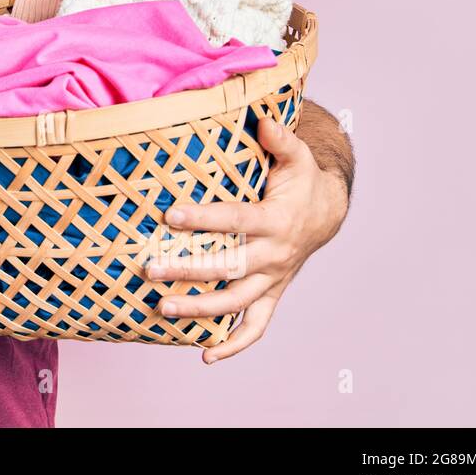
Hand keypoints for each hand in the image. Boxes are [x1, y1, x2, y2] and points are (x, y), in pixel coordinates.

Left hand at [144, 115, 348, 363]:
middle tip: (150, 268)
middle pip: (229, 266)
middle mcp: (275, 254)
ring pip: (237, 301)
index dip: (204, 218)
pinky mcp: (272, 294)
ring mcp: (273, 278)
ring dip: (201, 309)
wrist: (325, 212)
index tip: (170, 215)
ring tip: (163, 308)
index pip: (236, 220)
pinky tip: (206, 355)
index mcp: (276, 219)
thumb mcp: (296, 156)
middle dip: (189, 269)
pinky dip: (235, 344)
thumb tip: (263, 119)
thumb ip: (280, 139)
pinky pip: (257, 327)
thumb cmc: (300, 181)